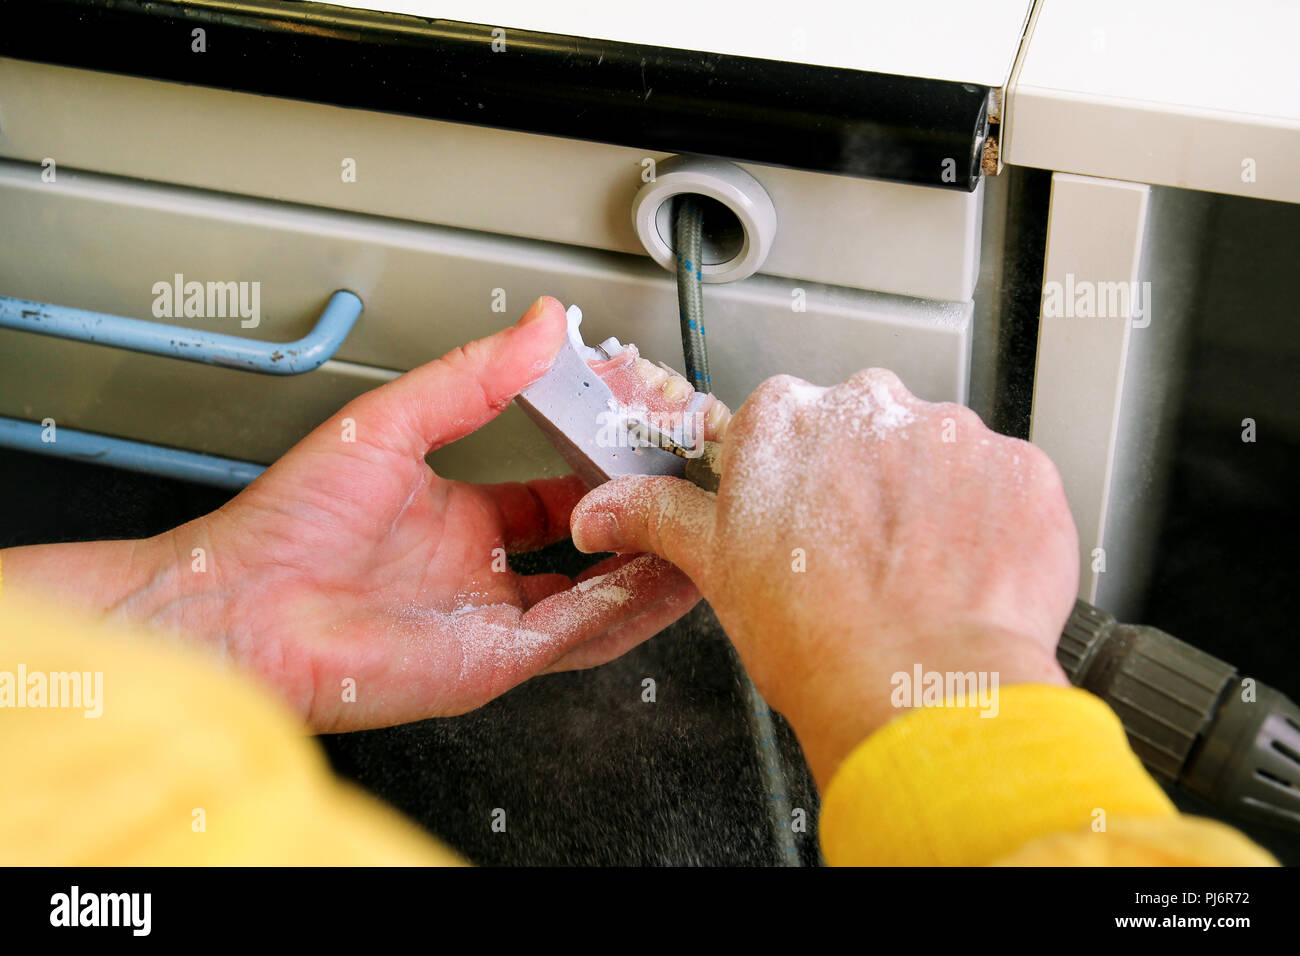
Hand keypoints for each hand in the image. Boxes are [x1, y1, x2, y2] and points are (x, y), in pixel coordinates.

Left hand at [3, 297, 698, 730]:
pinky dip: (624, 608)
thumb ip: (472, 378)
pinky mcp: (492, 663)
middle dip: (641, 525)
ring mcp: (492, 623)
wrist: (240, 603)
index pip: (557, 500)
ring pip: (599, 602)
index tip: (640, 445)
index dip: (603, 474)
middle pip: (589, 554)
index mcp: (462, 522)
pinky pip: (577, 636)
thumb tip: (538, 326)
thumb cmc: (287, 525)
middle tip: (686, 493)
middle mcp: (482, 576)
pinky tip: (660, 575)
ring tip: (697, 537)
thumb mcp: (393, 424)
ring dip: (650, 572)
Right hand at [570, 369, 1076, 787]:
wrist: (921, 696)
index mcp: (785, 418)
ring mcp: (953, 434)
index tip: (805, 523)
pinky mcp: (1020, 470)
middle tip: (858, 556)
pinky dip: (988, 523)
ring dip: (930, 500)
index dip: (797, 483)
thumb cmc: (816, 640)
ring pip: (936, 455)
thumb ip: (656, 518)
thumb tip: (598, 513)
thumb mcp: (715, 570)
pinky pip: (1000, 485)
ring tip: (916, 574)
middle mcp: (870, 404)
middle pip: (865, 429)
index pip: (788, 427)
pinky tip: (964, 575)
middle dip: (864, 481)